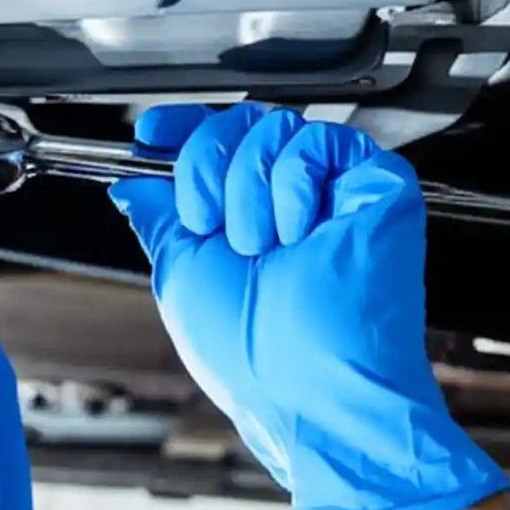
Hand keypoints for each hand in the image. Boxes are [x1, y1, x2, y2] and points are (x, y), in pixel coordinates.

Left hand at [109, 104, 509, 509]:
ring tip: (261, 245)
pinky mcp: (377, 187)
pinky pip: (324, 140)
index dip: (179, 128)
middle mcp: (283, 202)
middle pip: (237, 124)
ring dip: (249, 186)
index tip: (149, 135)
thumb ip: (158, 218)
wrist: (309, 385)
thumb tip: (132, 185)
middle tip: (206, 218)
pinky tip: (298, 232)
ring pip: (275, 127)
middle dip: (205, 163)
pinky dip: (295, 182)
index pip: (212, 144)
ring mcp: (331, 193)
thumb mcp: (179, 273)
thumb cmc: (247, 352)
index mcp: (238, 218)